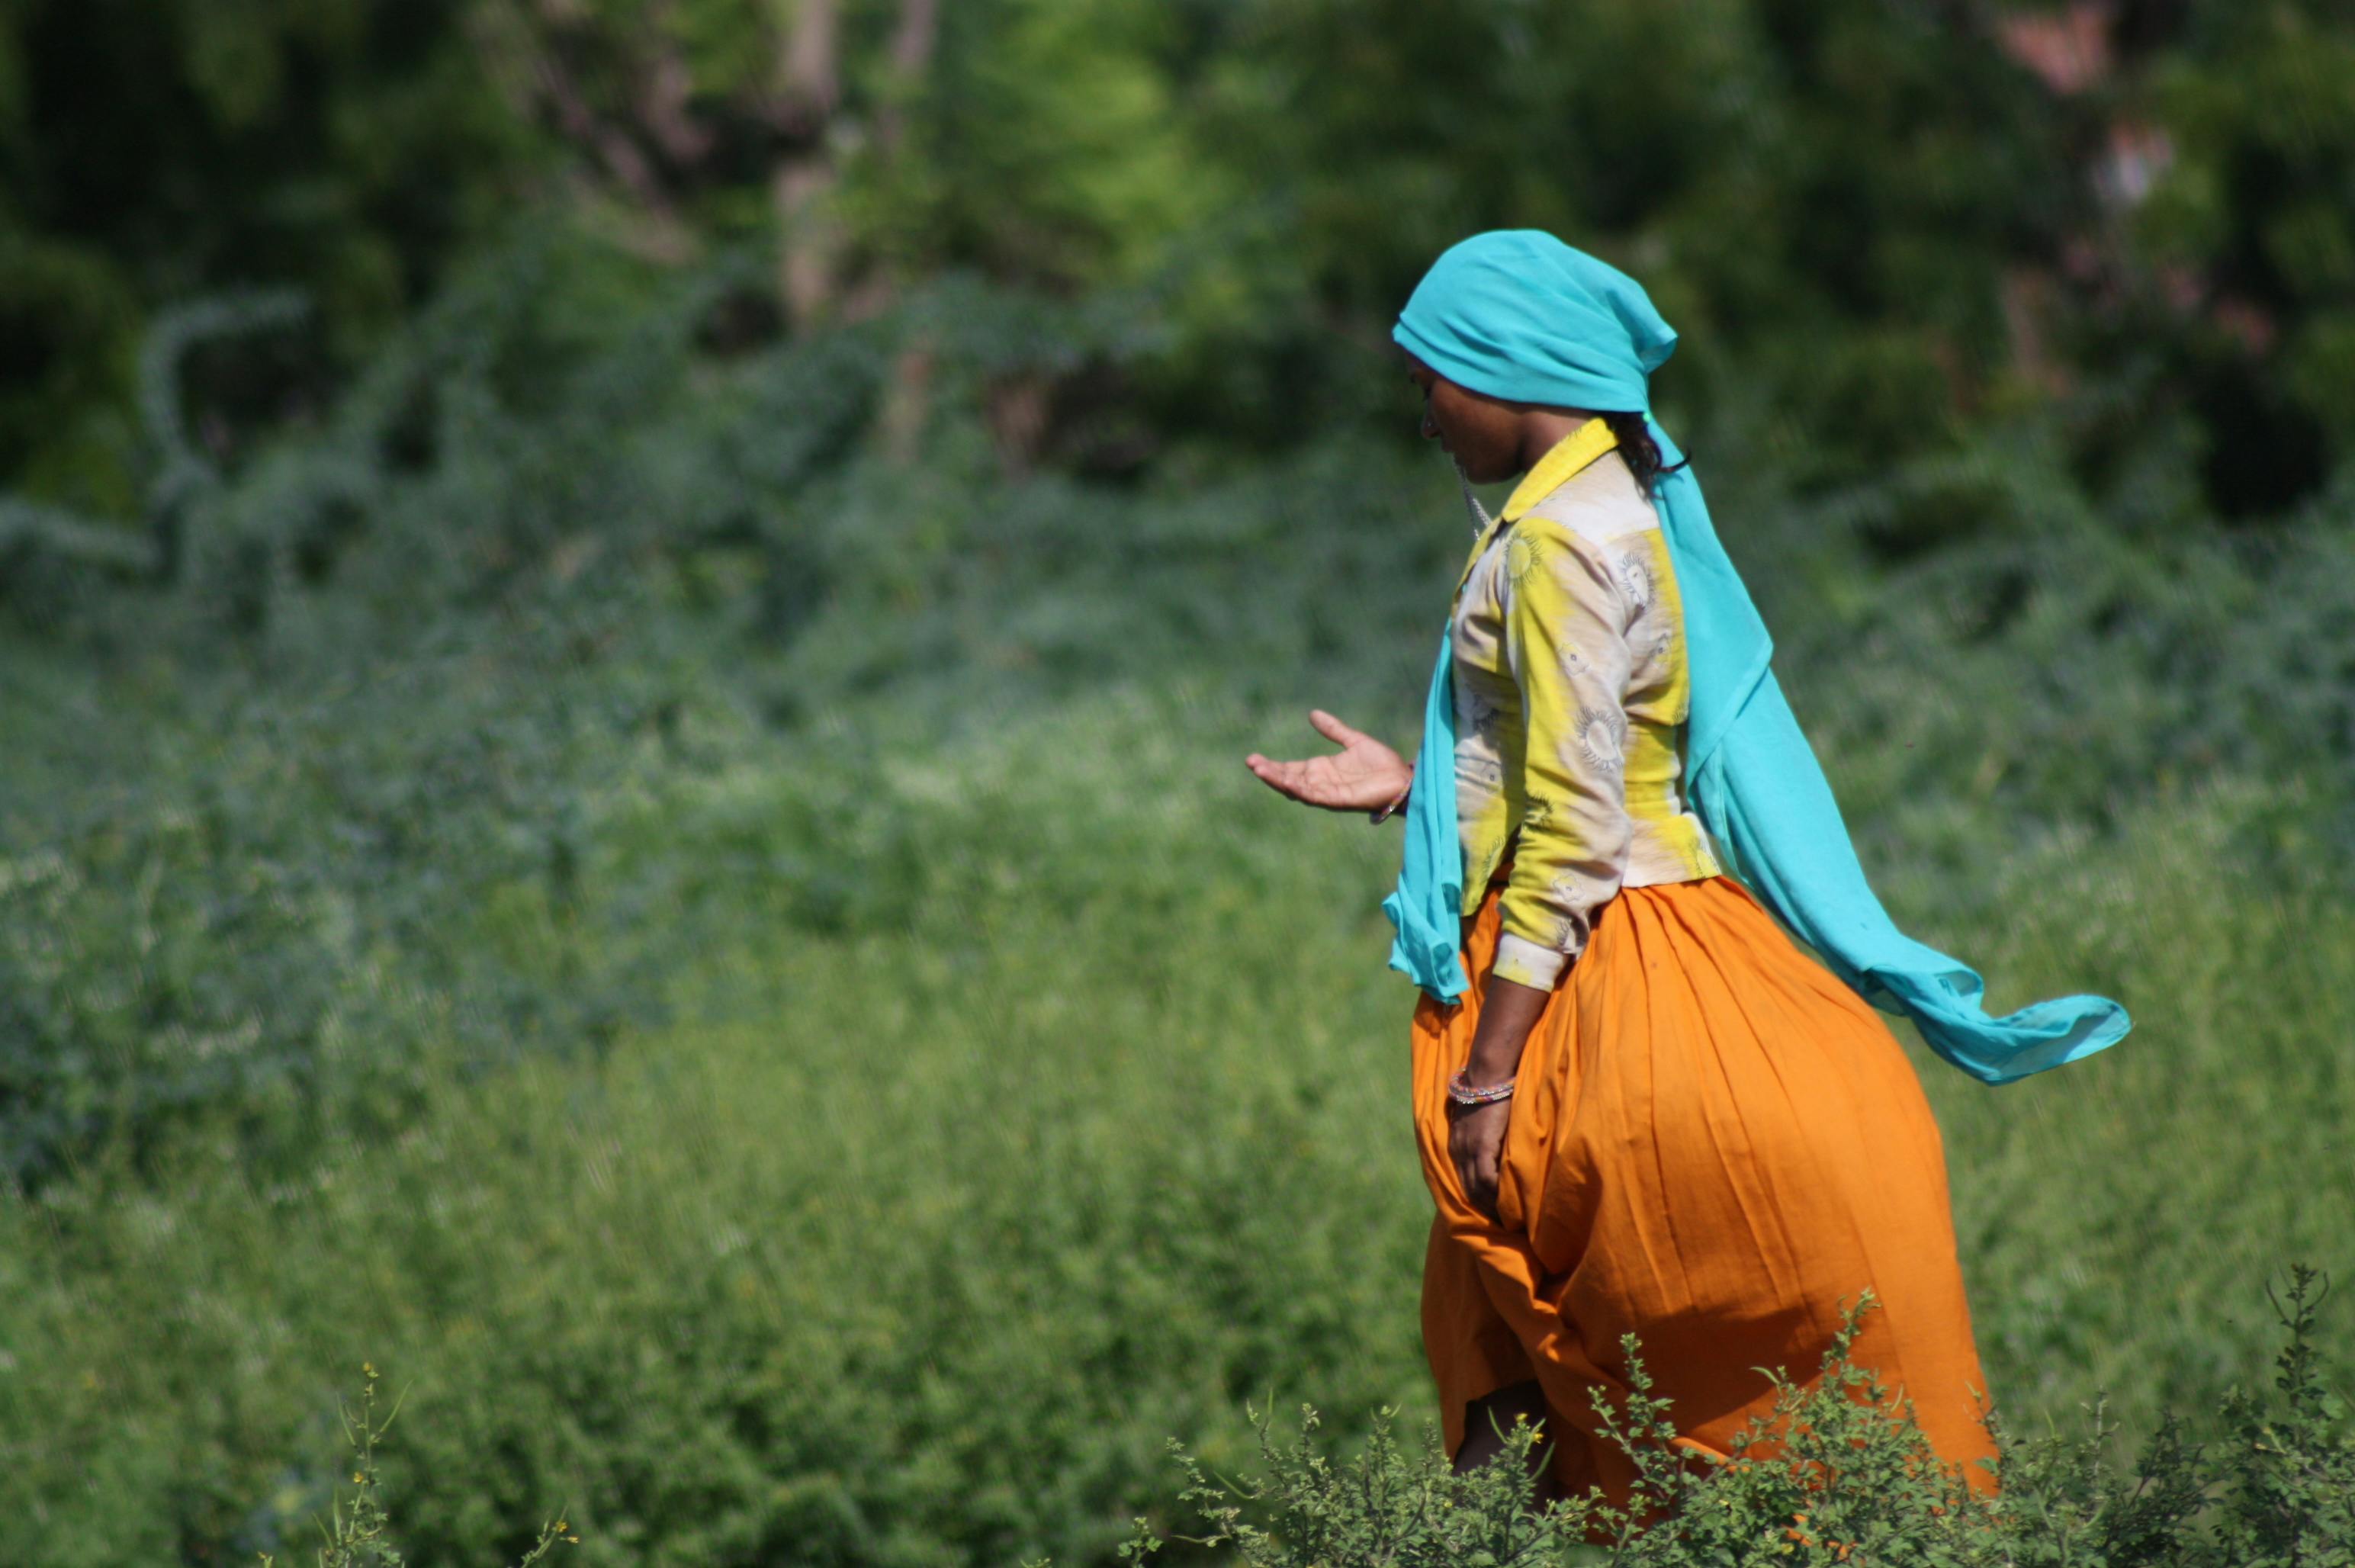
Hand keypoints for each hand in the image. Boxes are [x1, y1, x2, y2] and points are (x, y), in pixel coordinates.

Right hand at [1245, 710, 1411, 813]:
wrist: (1403, 779)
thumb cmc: (1382, 764)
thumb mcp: (1353, 740)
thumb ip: (1333, 729)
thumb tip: (1313, 714)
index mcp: (1322, 770)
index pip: (1290, 768)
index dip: (1272, 765)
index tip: (1253, 758)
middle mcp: (1320, 783)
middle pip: (1287, 779)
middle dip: (1269, 772)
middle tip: (1250, 762)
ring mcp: (1327, 793)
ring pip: (1295, 788)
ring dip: (1277, 780)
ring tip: (1259, 770)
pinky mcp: (1337, 800)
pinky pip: (1313, 796)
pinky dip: (1298, 789)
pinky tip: (1286, 781)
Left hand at [1448, 1097, 1510, 1221]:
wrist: (1488, 1074)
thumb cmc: (1491, 1091)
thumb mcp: (1482, 1120)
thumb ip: (1485, 1136)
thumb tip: (1499, 1152)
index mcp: (1456, 1144)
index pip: (1463, 1181)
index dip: (1476, 1200)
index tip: (1490, 1214)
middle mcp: (1457, 1150)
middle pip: (1467, 1191)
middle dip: (1484, 1210)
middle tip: (1502, 1225)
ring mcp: (1467, 1148)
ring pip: (1476, 1189)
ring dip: (1492, 1207)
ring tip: (1509, 1221)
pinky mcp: (1481, 1146)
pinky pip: (1486, 1179)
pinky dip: (1497, 1194)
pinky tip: (1510, 1204)